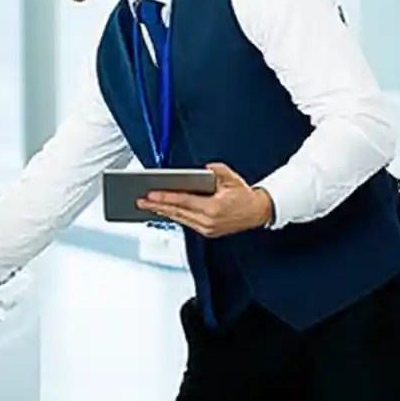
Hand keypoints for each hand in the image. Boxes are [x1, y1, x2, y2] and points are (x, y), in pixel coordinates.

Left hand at [137, 162, 273, 237]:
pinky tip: (163, 210)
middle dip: (157, 206)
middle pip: (177, 212)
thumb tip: (206, 169)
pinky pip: (185, 222)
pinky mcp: (207, 232)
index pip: (183, 201)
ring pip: (179, 219)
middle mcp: (208, 221)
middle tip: (141, 200)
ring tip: (147, 205)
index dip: (165, 197)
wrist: (258, 212)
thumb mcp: (232, 178)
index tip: (151, 194)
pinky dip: (173, 216)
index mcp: (214, 208)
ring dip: (162, 212)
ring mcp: (207, 229)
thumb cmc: (244, 195)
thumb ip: (218, 171)